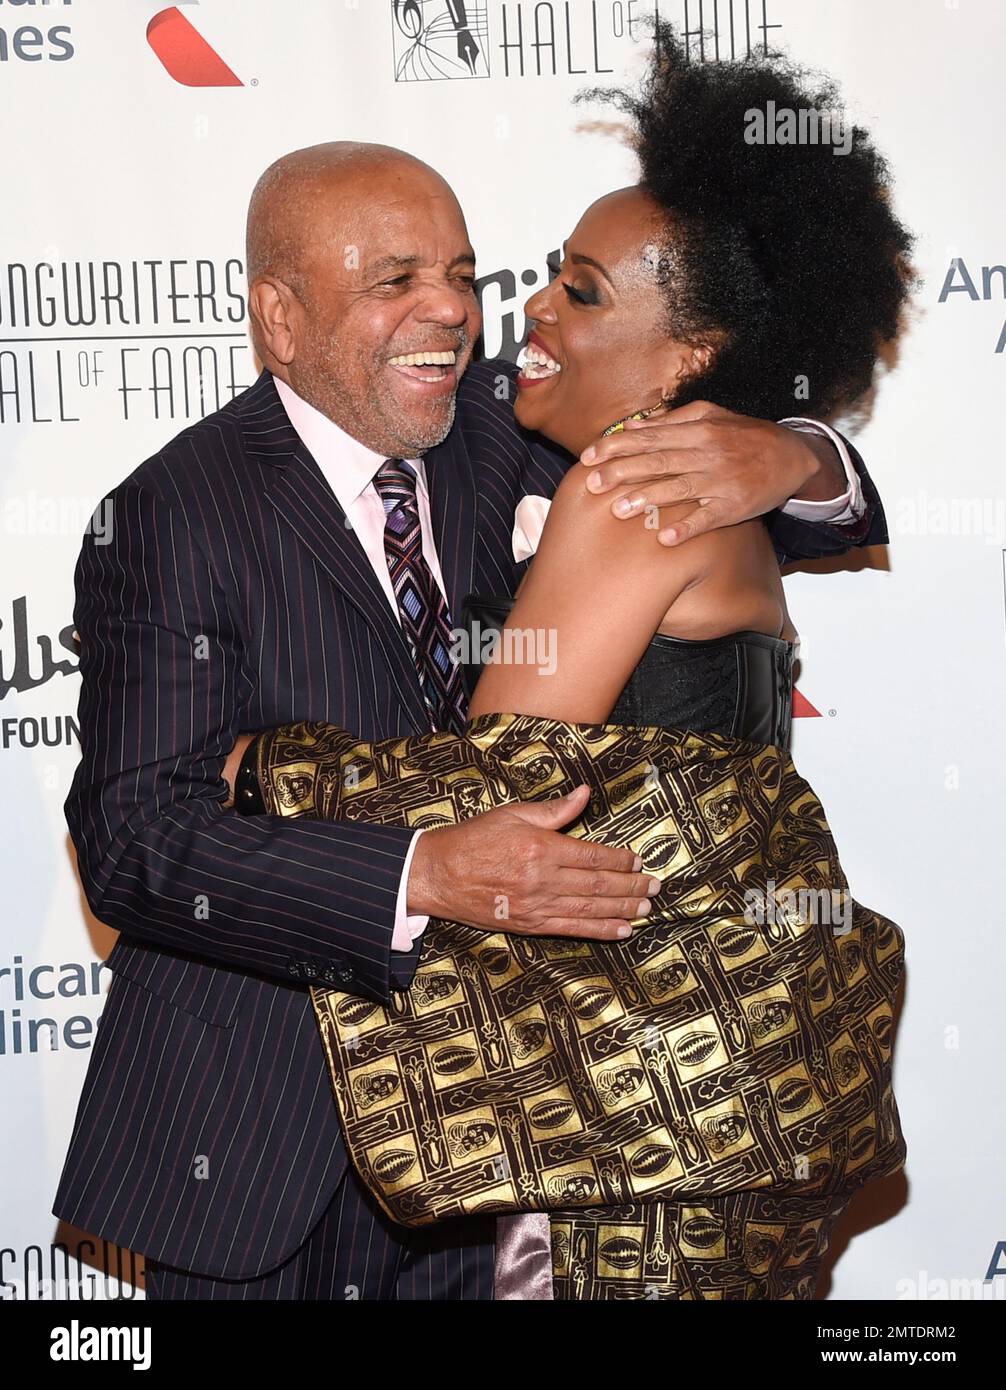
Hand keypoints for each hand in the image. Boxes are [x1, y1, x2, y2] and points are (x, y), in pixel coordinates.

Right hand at [406, 784, 660, 940]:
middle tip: (656, 887)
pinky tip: (621, 930)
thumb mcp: (512, 815)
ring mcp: (537, 905)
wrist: (438, 875)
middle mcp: (543, 879)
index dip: (620, 860)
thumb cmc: (473, 839)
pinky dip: (600, 930)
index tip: (639, 861)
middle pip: (598, 885)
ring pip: (591, 909)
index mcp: (541, 848)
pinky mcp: (529, 925)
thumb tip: (585, 794)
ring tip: (647, 909)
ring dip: (623, 910)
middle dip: (631, 887)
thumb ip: (554, 810)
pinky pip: (572, 929)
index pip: (592, 855)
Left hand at [579, 400, 832, 545]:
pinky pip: (708, 518)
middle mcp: (707, 453)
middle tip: (593, 484)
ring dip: (649, 499)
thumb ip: (672, 420)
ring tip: (619, 510)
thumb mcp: (712, 417)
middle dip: (623, 472)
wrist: (792, 455)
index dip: (616, 447)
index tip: (589, 457)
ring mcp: (721, 481)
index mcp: (697, 430)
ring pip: (680, 489)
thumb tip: (633, 426)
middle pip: (658, 461)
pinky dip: (688, 528)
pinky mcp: (734, 507)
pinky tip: (666, 539)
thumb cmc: (744, 436)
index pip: (648, 437)